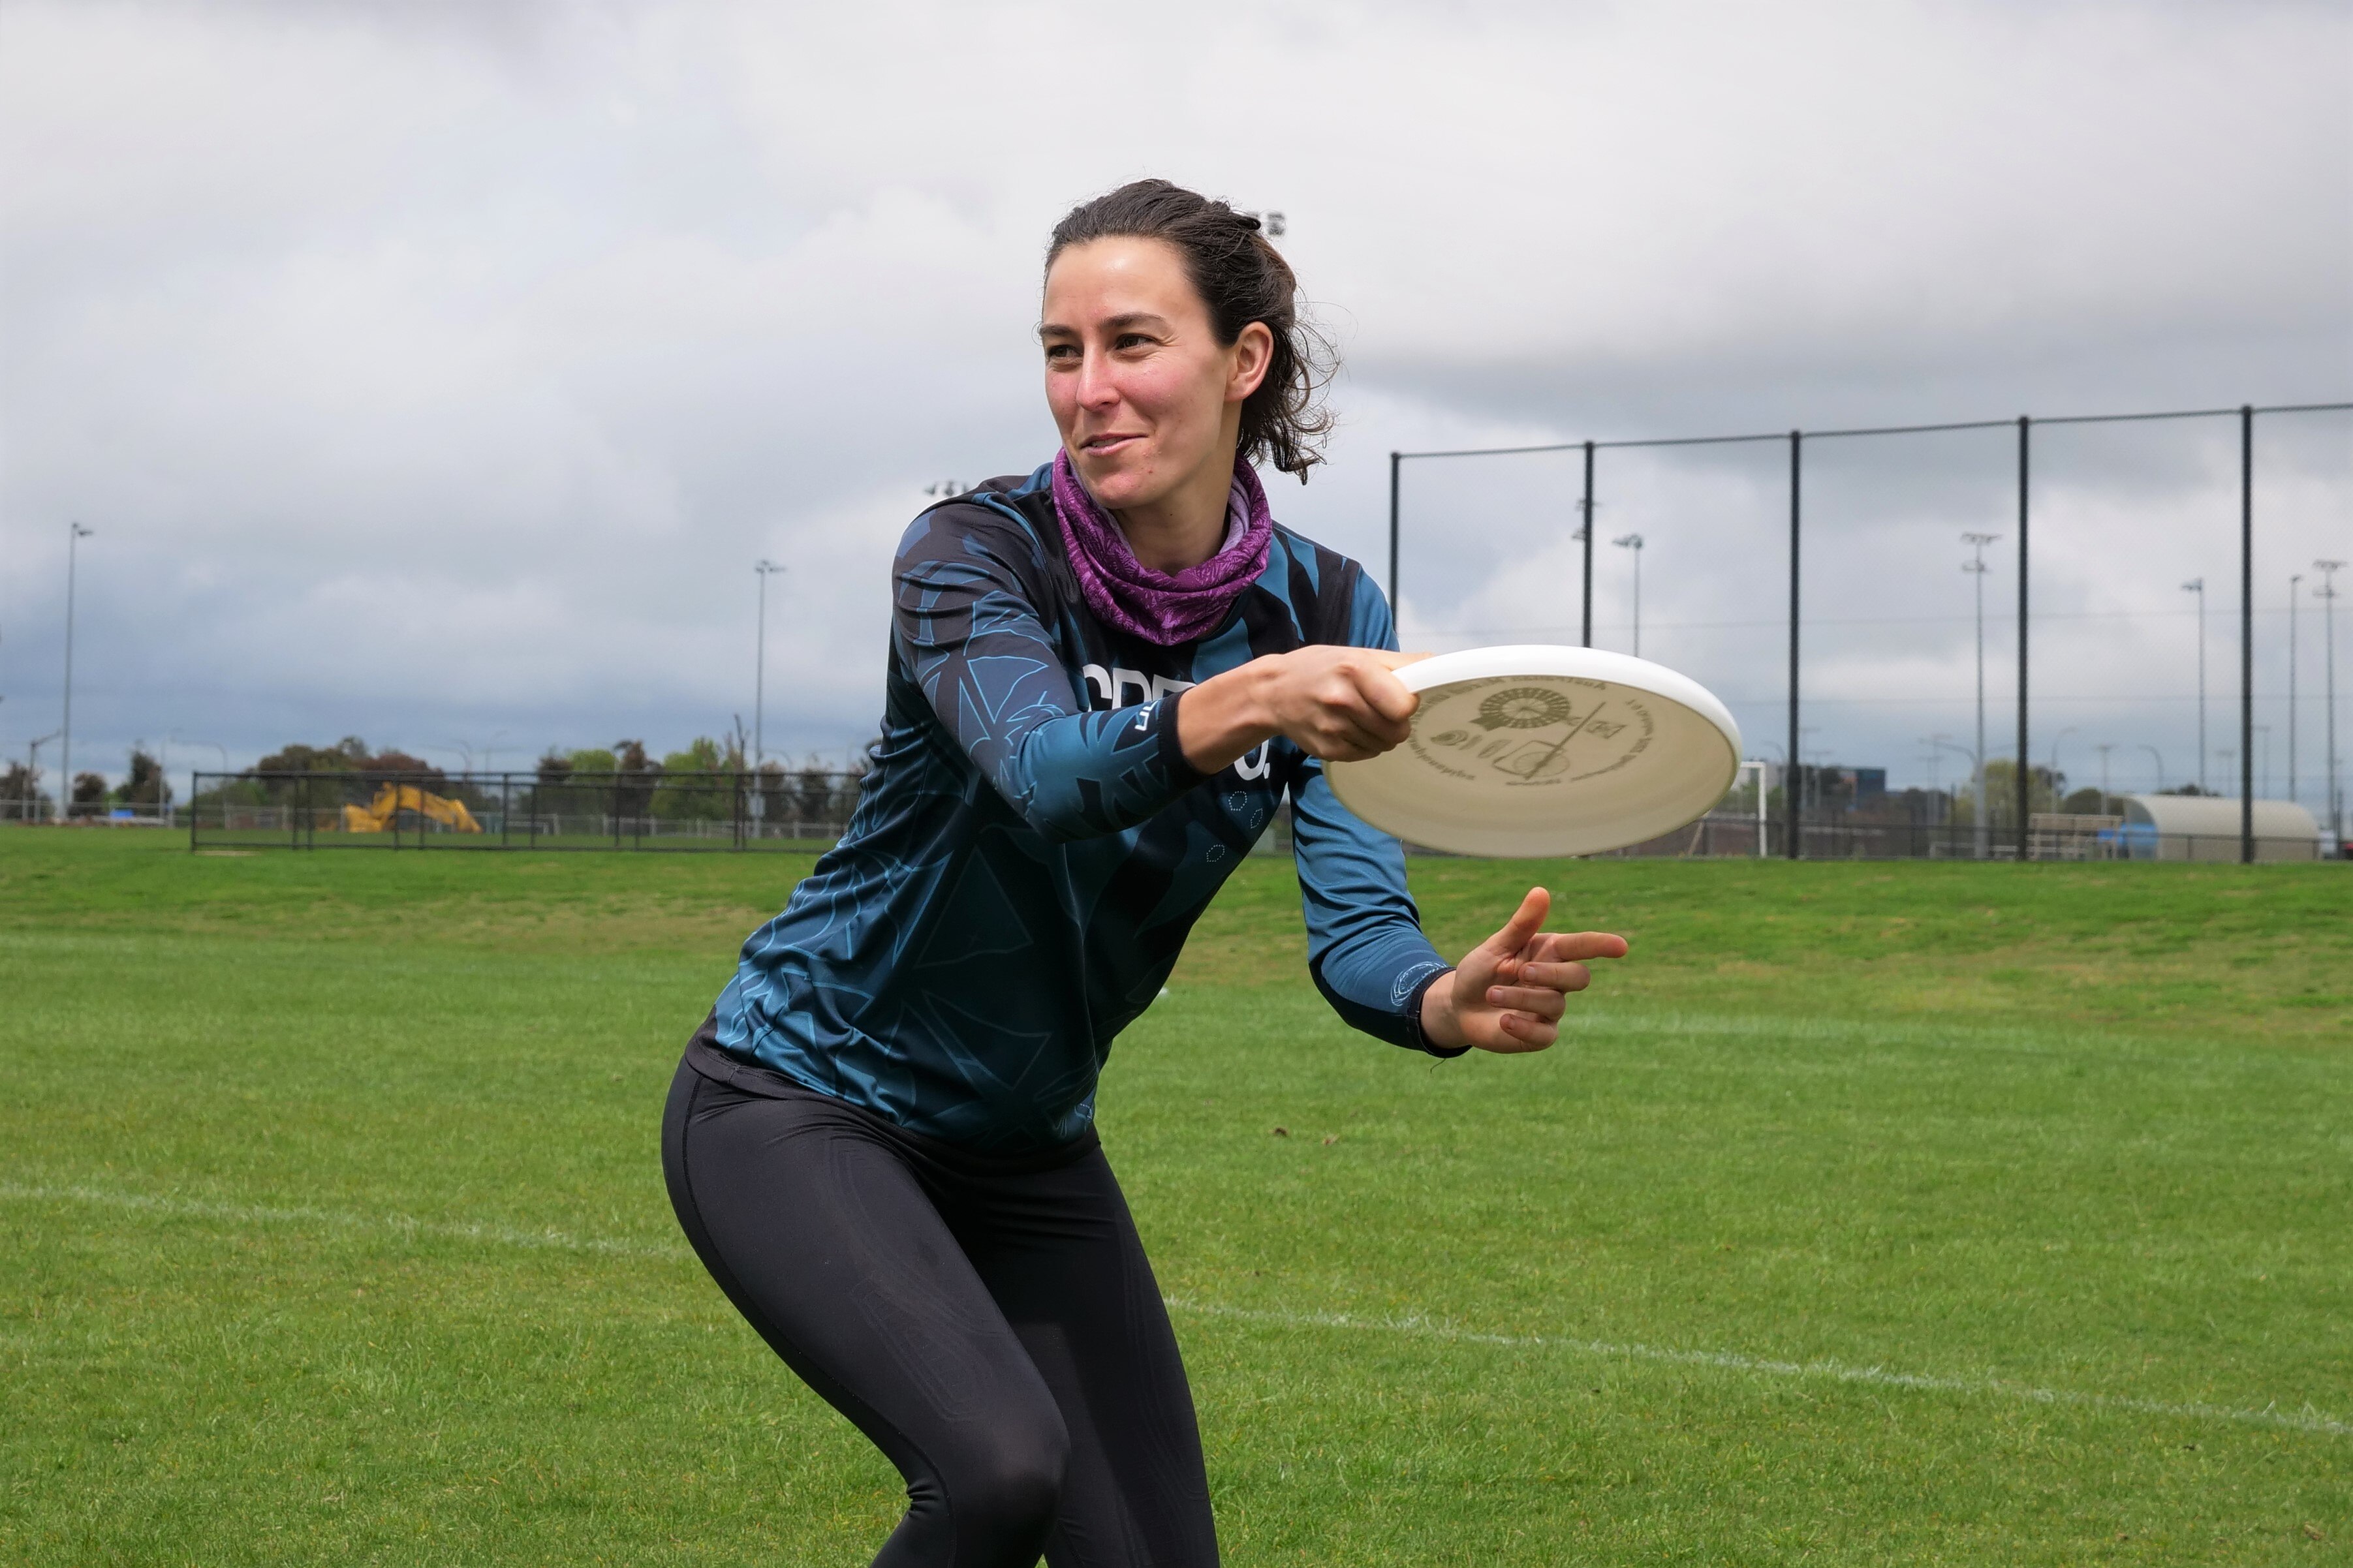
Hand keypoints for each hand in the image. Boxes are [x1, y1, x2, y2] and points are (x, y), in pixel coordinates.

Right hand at [1177, 646, 1423, 772]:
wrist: (1272, 692)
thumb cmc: (1322, 668)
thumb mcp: (1357, 654)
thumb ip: (1400, 663)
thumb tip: (1440, 665)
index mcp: (1354, 671)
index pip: (1403, 706)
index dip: (1407, 704)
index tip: (1400, 698)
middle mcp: (1342, 700)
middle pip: (1397, 731)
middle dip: (1396, 723)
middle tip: (1382, 710)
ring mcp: (1332, 729)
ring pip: (1383, 746)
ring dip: (1381, 735)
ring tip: (1362, 717)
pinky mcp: (1327, 750)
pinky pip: (1365, 755)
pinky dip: (1364, 745)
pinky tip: (1349, 729)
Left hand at [1420, 887, 1627, 1053]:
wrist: (1459, 1005)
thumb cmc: (1482, 971)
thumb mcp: (1497, 945)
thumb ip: (1521, 924)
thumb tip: (1541, 891)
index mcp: (1550, 952)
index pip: (1582, 947)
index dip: (1602, 945)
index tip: (1621, 947)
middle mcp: (1555, 981)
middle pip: (1578, 977)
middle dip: (1552, 973)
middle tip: (1521, 971)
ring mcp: (1550, 1009)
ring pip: (1555, 1003)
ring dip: (1521, 997)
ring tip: (1491, 993)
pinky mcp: (1539, 1035)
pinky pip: (1544, 1034)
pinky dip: (1524, 1026)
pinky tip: (1504, 1020)